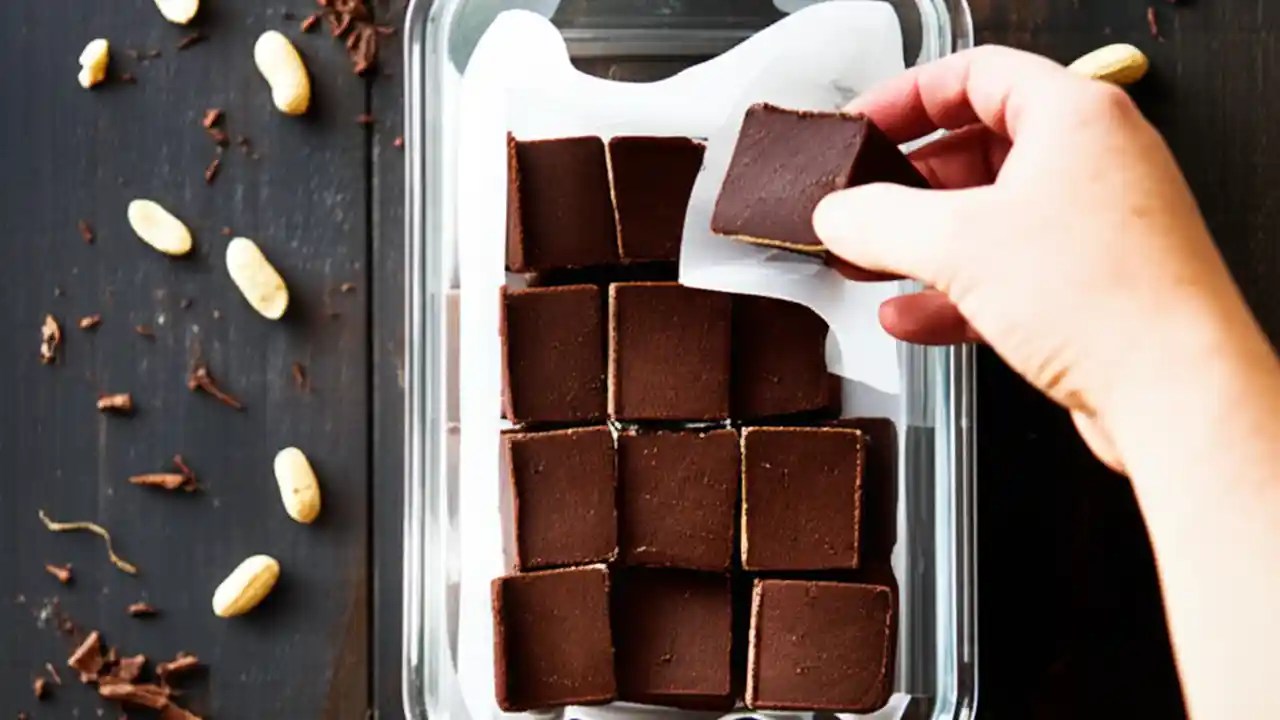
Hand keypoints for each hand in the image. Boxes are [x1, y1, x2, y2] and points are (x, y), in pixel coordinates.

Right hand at [813, 45, 1251, 470]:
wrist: (1176, 396)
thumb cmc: (1107, 299)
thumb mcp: (958, 244)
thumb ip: (880, 221)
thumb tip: (838, 213)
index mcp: (1074, 118)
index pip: (976, 75)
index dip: (906, 97)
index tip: (861, 125)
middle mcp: (1092, 164)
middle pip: (977, 150)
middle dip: (905, 186)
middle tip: (856, 205)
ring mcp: (1094, 228)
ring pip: (988, 219)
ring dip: (920, 244)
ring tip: (865, 262)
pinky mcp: (1090, 290)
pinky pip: (1005, 277)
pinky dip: (953, 292)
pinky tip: (909, 317)